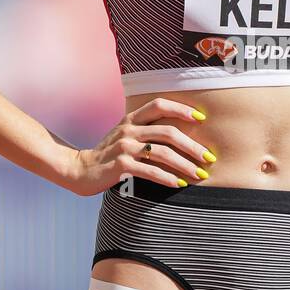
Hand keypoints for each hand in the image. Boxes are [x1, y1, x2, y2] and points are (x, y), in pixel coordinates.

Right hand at [68, 97, 216, 195]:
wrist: (80, 169)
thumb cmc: (109, 153)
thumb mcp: (125, 135)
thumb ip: (146, 130)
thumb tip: (181, 135)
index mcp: (131, 118)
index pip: (159, 105)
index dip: (181, 109)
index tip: (201, 118)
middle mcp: (128, 129)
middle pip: (168, 132)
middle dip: (192, 145)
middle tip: (209, 158)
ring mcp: (124, 147)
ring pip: (162, 153)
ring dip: (184, 165)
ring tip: (199, 175)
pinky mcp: (120, 166)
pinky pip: (150, 171)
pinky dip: (167, 178)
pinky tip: (179, 184)